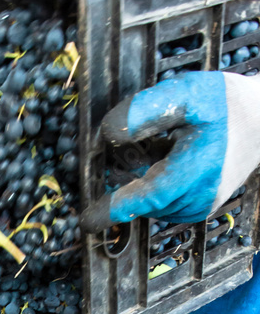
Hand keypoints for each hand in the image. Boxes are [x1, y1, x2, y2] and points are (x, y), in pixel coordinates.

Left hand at [81, 71, 259, 230]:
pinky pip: (164, 204)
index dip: (113, 209)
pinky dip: (154, 186)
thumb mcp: (186, 94)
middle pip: (143, 199)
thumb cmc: (226, 104)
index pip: (146, 198)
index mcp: (195, 172)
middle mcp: (197, 199)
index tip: (87, 220)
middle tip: (128, 148)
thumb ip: (145, 111)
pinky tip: (166, 160)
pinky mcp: (200, 210)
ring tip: (158, 148)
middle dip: (125, 179)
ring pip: (152, 204)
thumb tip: (108, 133)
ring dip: (141, 182)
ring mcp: (199, 208)